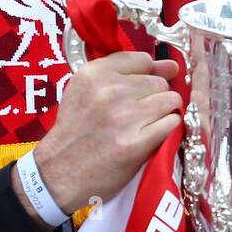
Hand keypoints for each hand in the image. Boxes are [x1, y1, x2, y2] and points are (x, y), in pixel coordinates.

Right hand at [16, 52, 179, 226]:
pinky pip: (172, 123)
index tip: (137, 91)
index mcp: (94, 74)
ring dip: (164, 112)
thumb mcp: (86, 91)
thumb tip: (171, 65)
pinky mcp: (136, 144)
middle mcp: (110, 91)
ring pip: (169, 100)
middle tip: (137, 114)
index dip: (145, 75)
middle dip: (154, 96)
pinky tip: (152, 136)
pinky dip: (167, 129)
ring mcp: (124, 117)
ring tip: (147, 124)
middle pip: (159, 81)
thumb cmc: (76, 130)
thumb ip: (125, 73)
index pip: (142, 59)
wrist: (59, 172)